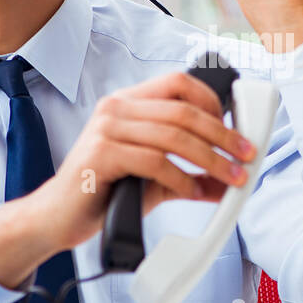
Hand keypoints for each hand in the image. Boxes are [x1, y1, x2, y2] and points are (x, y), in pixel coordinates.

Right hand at [31, 71, 257, 252]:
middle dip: (222, 135)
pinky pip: (153, 161)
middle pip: (183, 111)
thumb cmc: (103, 193)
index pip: (179, 83)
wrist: (57, 218)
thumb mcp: (155, 180)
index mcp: (128, 103)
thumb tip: (227, 181)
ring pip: (173, 136)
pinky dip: (180, 178)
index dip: (213, 103)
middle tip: (246, 157)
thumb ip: (189, 175)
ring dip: (210, 159)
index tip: (235, 130)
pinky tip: (192, 192)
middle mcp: (116, 108)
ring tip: (229, 178)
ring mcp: (106, 129)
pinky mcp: (101, 155)